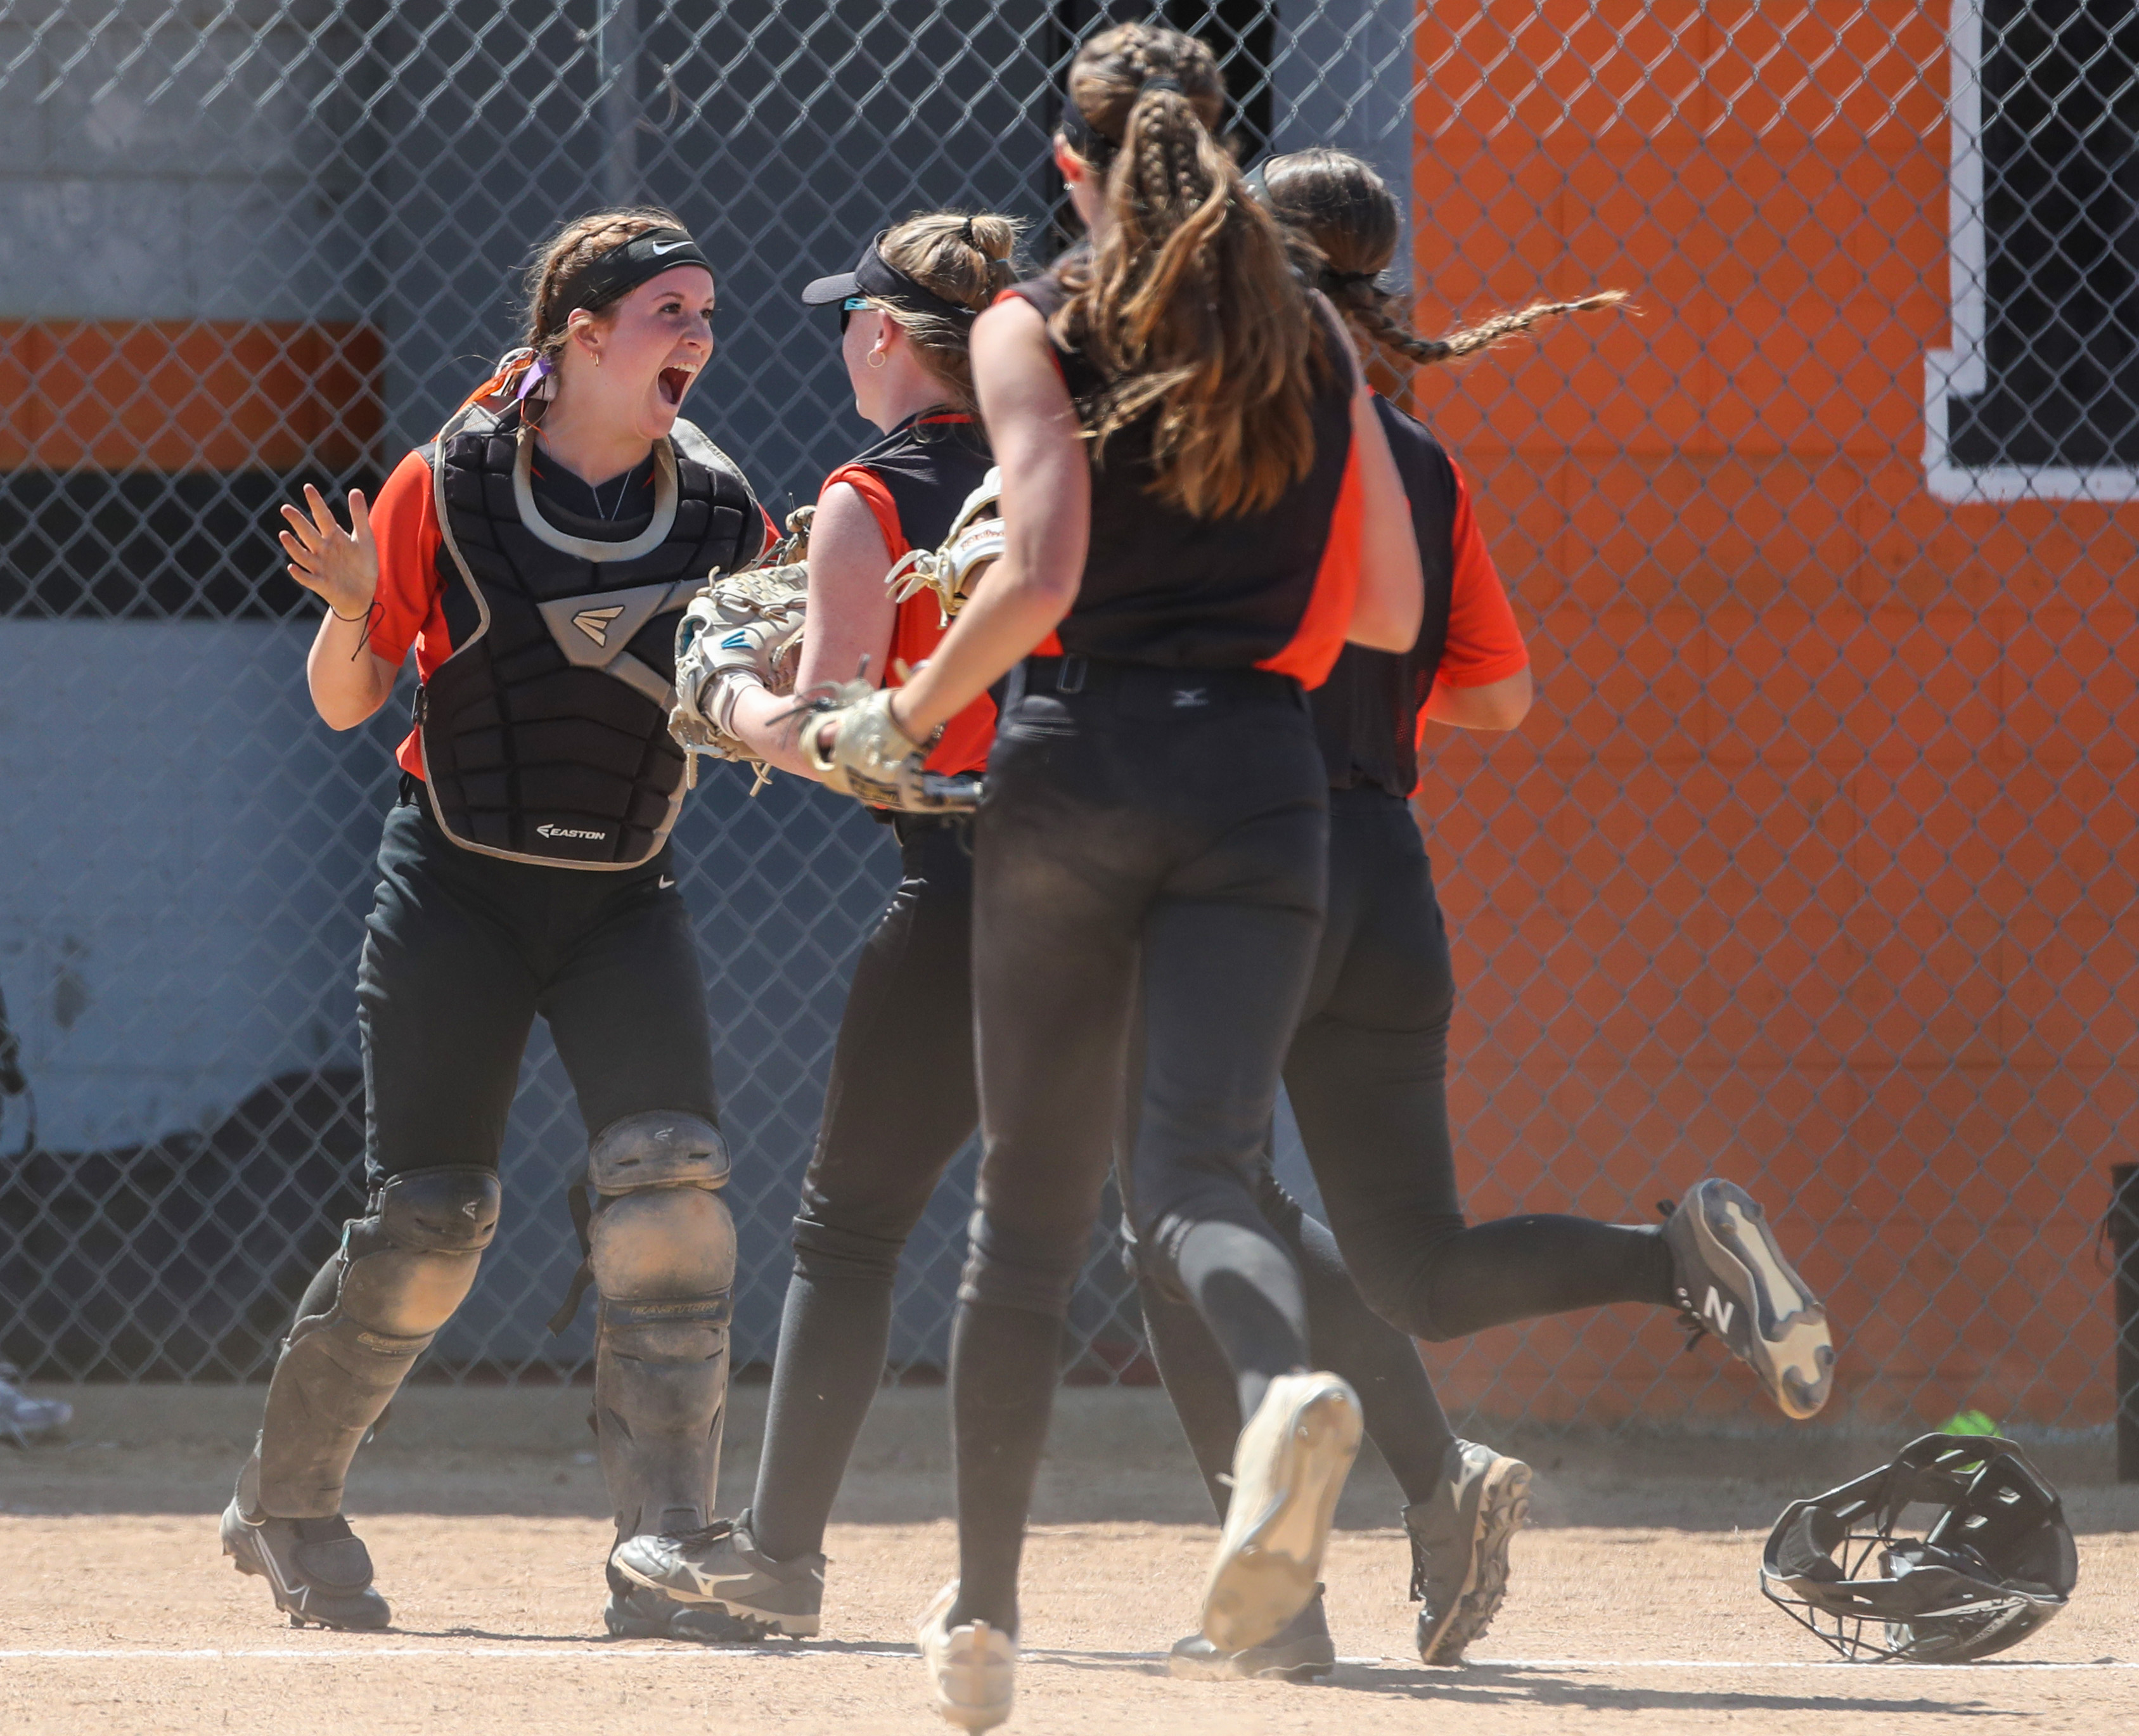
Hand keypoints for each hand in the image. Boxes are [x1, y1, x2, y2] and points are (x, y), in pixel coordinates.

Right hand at [279, 484, 377, 620]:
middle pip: (308, 533)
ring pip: (303, 555)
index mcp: (333, 537)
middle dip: (297, 522)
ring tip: (283, 535)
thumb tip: (355, 490)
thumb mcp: (364, 539)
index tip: (308, 487)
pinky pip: (309, 579)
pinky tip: (292, 567)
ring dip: (293, 546)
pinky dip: (300, 574)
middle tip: (286, 508)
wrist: (362, 593)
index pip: (323, 517)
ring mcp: (320, 567)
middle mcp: (323, 550)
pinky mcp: (322, 584)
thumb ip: (359, 516)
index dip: (316, 503)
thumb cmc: (361, 564)